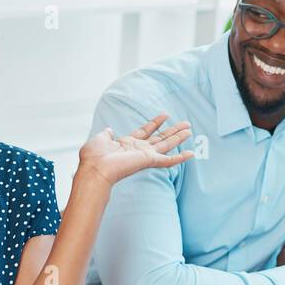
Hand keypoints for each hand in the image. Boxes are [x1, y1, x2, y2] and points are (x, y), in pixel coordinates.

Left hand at [76, 114, 193, 187]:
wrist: (94, 170)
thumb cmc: (93, 157)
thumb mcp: (99, 139)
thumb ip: (106, 134)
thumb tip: (109, 130)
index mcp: (127, 144)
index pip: (145, 132)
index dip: (155, 123)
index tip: (165, 114)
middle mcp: (138, 151)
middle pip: (160, 139)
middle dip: (172, 131)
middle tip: (186, 124)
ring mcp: (144, 156)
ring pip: (166, 146)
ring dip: (178, 138)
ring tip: (189, 130)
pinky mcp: (148, 161)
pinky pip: (168, 161)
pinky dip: (180, 158)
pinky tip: (191, 154)